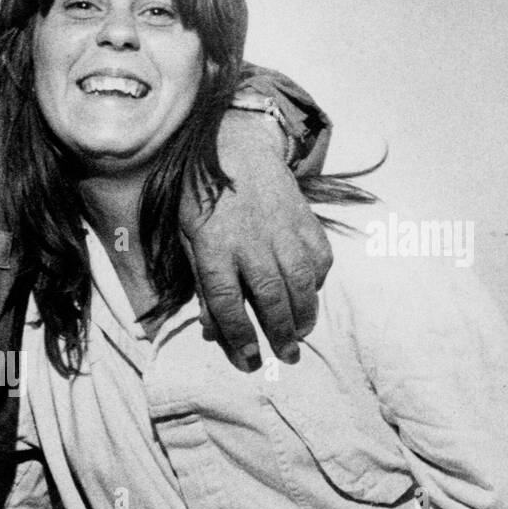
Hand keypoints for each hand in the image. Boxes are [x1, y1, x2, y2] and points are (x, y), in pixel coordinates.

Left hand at [178, 110, 331, 370]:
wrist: (234, 147)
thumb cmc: (202, 199)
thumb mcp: (187, 242)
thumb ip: (202, 287)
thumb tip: (212, 331)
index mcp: (215, 249)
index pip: (229, 303)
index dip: (239, 336)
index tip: (248, 360)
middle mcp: (252, 243)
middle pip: (271, 299)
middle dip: (280, 334)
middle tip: (286, 356)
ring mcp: (283, 231)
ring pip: (302, 284)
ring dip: (304, 315)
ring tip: (301, 334)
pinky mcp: (305, 221)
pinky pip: (320, 261)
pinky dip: (317, 283)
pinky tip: (309, 294)